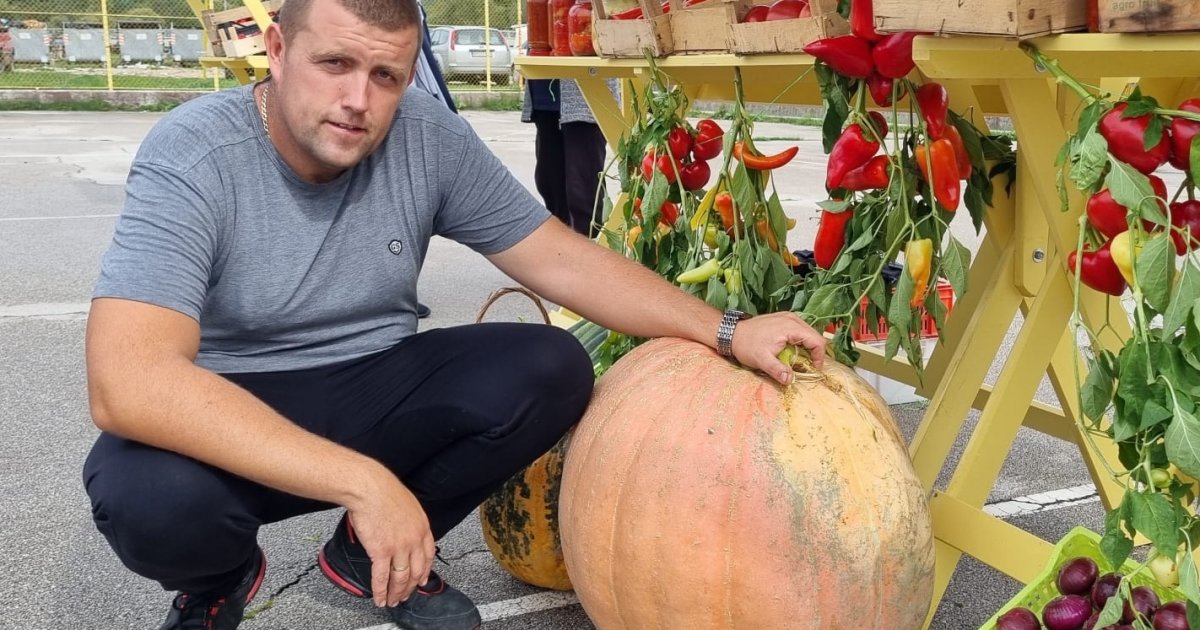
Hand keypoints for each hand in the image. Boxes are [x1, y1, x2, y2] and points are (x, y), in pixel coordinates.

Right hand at [346, 468, 436, 607]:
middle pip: (417, 571)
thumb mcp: (408, 505)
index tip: (421, 580)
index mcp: (423, 527)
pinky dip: (381, 591)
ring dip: (396, 593)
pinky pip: (382, 577)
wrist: (370, 488)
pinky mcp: (381, 551)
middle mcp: (414, 540)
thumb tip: (403, 531)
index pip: (428, 556)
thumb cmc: (384, 491)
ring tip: (392, 601)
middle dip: (411, 587)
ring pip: (401, 578)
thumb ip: (409, 522)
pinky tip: (380, 598)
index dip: (425, 572)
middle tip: (405, 596)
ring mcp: (399, 547)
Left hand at [730, 312, 826, 384]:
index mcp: (791, 327)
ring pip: (808, 333)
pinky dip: (800, 341)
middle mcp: (793, 319)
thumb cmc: (746, 345)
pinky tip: (792, 351)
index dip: (819, 357)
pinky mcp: (784, 319)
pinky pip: (800, 330)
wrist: (731, 333)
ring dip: (808, 347)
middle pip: (815, 336)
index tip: (814, 369)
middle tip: (807, 367)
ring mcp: (788, 317)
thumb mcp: (761, 360)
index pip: (817, 341)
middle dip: (815, 353)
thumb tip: (790, 380)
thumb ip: (777, 369)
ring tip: (800, 361)